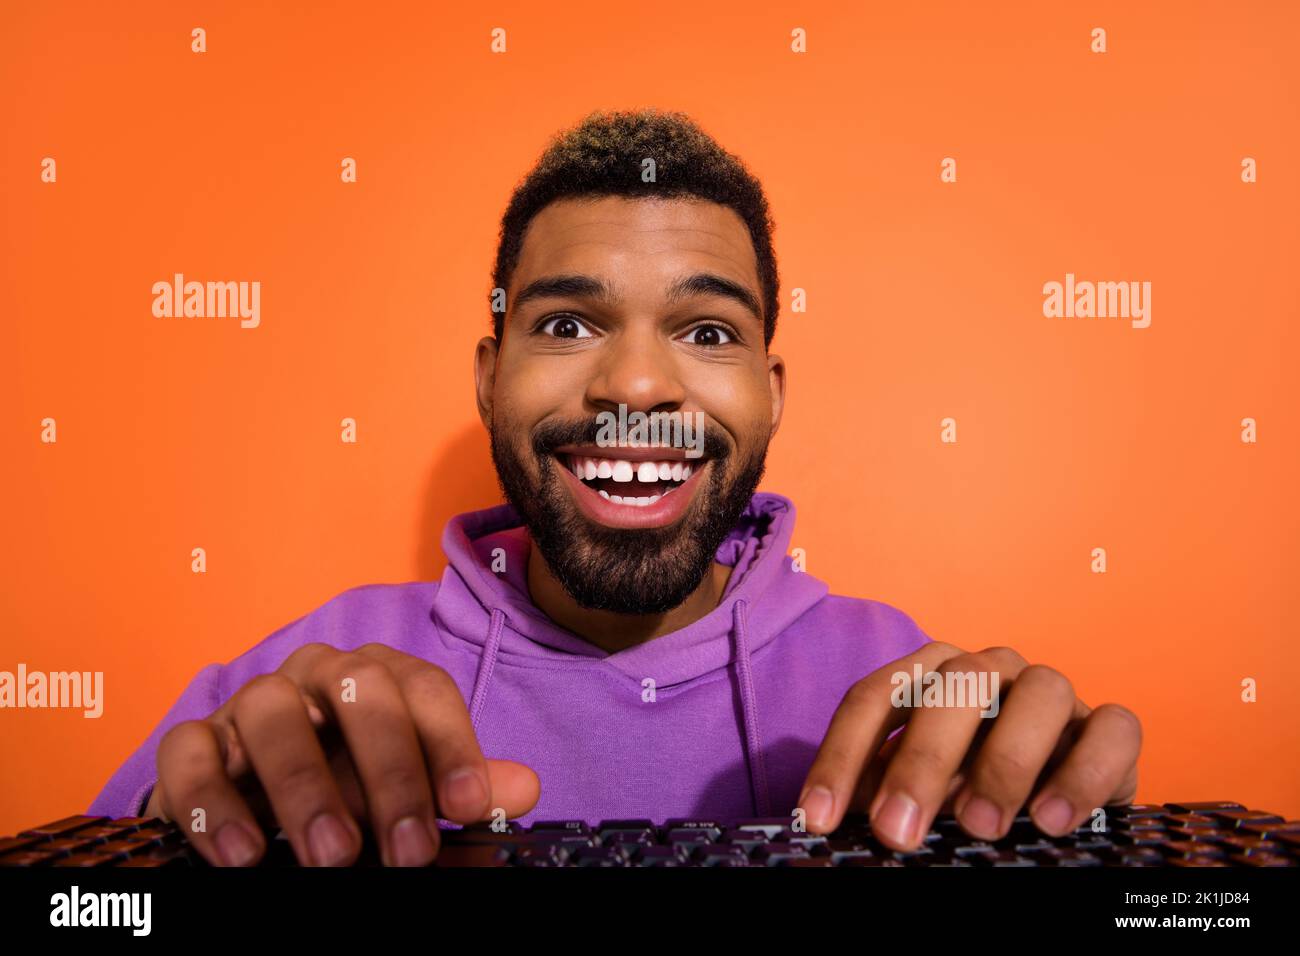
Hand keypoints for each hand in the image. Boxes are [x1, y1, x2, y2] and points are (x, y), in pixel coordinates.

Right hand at [146, 642, 539, 865]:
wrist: (258, 800)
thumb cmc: (348, 783)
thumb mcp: (408, 786)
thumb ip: (460, 786)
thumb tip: (523, 789)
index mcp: (380, 678)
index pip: (424, 688)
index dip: (450, 743)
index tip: (469, 806)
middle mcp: (318, 676)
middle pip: (358, 690)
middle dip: (389, 771)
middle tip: (409, 852)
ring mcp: (251, 702)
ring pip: (271, 710)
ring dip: (303, 786)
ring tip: (331, 857)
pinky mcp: (194, 740)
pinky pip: (189, 751)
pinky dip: (212, 800)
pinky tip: (242, 854)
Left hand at [797, 642, 1140, 849]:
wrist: (1053, 797)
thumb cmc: (967, 787)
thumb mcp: (920, 788)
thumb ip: (888, 793)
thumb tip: (841, 820)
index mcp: (930, 674)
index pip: (875, 696)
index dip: (841, 756)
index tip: (819, 818)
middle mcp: (989, 668)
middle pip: (954, 685)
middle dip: (921, 760)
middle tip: (899, 831)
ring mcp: (1052, 690)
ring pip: (1040, 691)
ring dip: (1007, 761)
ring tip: (982, 828)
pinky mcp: (1108, 726)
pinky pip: (1112, 728)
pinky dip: (1084, 773)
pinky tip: (1053, 820)